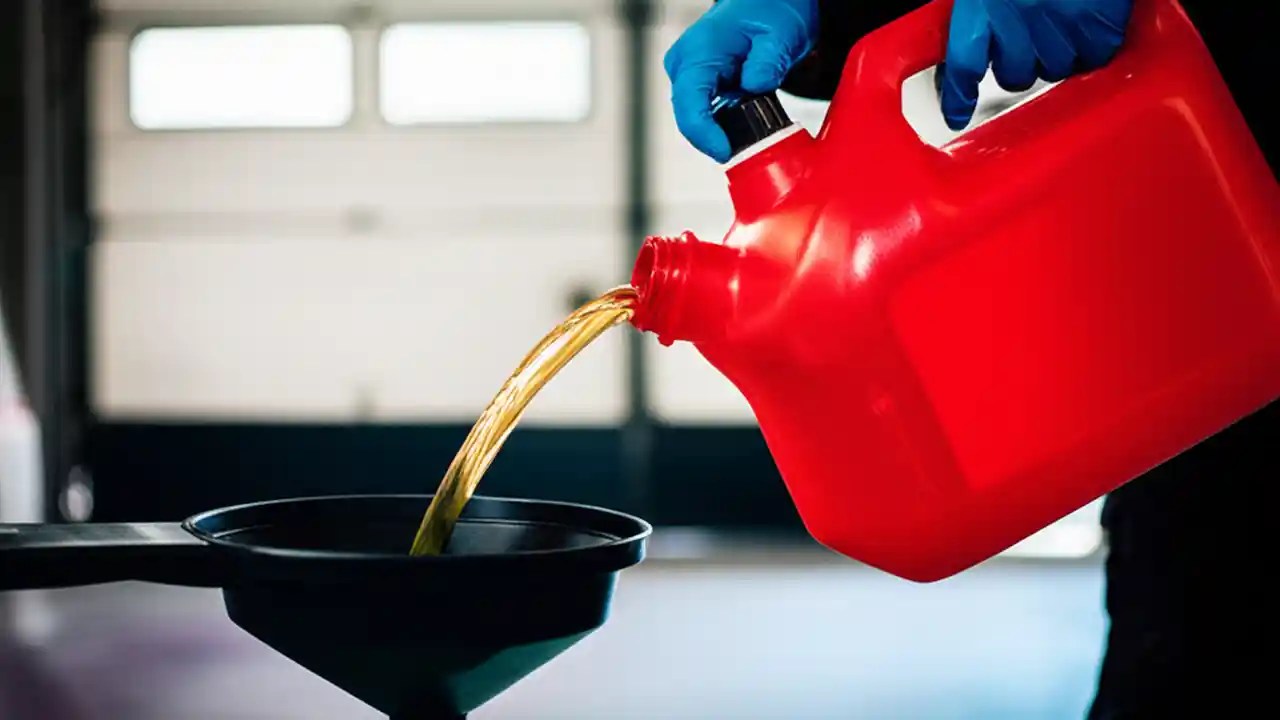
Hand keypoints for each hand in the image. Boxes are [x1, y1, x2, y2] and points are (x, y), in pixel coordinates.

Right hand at [664, 0, 817, 161]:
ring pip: (696, 119)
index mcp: (700, 49)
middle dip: (717, 137)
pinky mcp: (698, 87)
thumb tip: (755, 84)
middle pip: (689, 117)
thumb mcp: (781, 34)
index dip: (703, 134)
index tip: (726, 152)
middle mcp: (686, 63)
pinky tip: (748, 119)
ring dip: (723, 131)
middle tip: (755, 144)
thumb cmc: (771, 13)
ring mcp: (688, 76)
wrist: (768, 4)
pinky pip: (705, 115)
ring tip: (757, 125)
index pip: (688, 102)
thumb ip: (769, 60)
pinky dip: (725, 124)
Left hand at [940, 0, 1133, 129]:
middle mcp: (1017, 17)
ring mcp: (1060, 23)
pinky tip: (1094, 22)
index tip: (956, 114)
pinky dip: (1096, 46)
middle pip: (1013, 76)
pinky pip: (1096, 56)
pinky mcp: (1099, 25)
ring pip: (1056, 70)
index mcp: (984, 1)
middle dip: (1020, 65)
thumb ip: (985, 3)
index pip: (963, 64)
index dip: (958, 95)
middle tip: (1032, 40)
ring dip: (1060, 54)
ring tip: (1067, 20)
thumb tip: (978, 35)